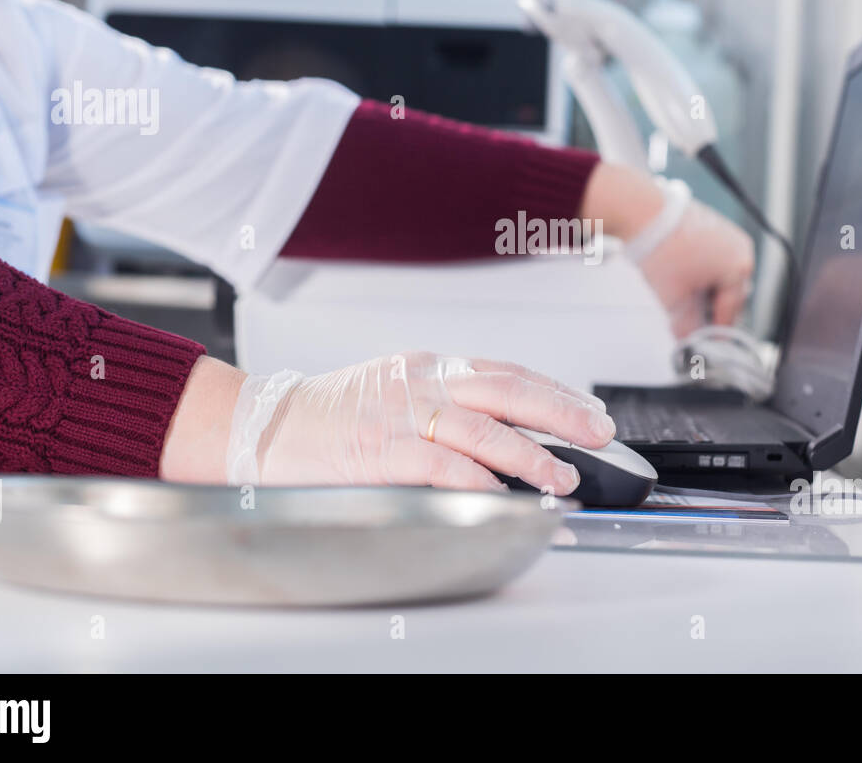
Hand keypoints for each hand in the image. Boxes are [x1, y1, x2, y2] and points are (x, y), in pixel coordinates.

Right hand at [238, 352, 614, 494]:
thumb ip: (443, 404)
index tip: (588, 409)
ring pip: (484, 428)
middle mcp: (421, 382)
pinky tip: (504, 495)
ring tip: (562, 475)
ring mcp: (402, 414)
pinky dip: (478, 481)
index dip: (554, 391)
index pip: (506, 372)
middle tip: (599, 432)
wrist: (263, 426)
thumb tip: (503, 431)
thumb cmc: (328, 416)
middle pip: (508, 389)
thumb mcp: (394, 391)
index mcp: (427, 366)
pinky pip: (442, 465)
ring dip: (530, 455)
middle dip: (562, 412)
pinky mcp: (382, 450)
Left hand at [638, 197, 754, 337]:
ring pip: (721, 276)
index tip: (707, 344)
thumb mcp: (674, 299)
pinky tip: (681, 274)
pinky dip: (701, 271)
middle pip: (729, 294)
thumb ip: (686, 327)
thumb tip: (690, 340)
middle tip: (688, 321)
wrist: (641, 211)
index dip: (716, 332)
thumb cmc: (660, 247)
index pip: (730, 312)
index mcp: (739, 268)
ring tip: (680, 293)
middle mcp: (741, 249)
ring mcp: (729, 235)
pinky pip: (715, 259)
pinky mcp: (715, 226)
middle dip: (709, 308)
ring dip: (704, 290)